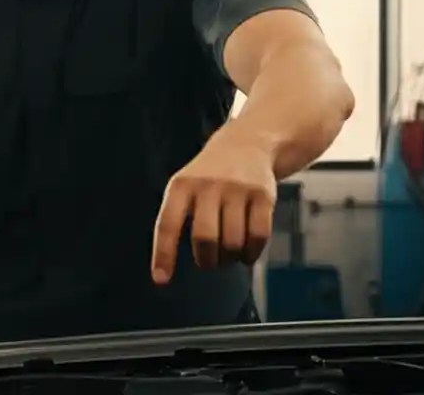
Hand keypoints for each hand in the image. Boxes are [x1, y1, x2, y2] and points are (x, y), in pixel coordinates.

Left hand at [150, 127, 276, 284]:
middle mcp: (207, 186)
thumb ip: (175, 218)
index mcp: (181, 186)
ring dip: (230, 259)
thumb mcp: (184, 186)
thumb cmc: (208, 178)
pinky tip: (247, 254)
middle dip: (207, 260)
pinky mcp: (263, 195)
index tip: (161, 280)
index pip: (167, 224)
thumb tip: (166, 267)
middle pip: (205, 238)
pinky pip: (258, 236)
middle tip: (209, 262)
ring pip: (233, 242)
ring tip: (228, 256)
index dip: (163, 254)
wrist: (247, 143)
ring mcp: (237, 189)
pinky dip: (252, 253)